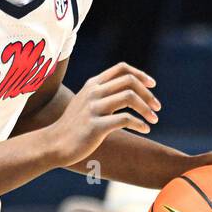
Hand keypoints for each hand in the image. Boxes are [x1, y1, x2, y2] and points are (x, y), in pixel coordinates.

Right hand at [45, 62, 159, 166]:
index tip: (152, 85)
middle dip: (148, 94)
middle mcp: (93, 92)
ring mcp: (93, 108)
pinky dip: (140, 124)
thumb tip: (129, 90)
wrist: (55, 143)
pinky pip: (125, 119)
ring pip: (129, 97)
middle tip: (157, 107)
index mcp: (93, 84)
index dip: (140, 74)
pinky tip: (145, 130)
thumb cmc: (74, 125)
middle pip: (130, 81)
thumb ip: (103, 93)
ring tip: (154, 120)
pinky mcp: (95, 126)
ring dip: (147, 108)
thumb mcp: (86, 102)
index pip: (122, 68)